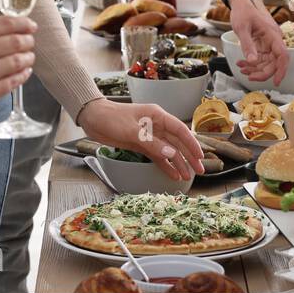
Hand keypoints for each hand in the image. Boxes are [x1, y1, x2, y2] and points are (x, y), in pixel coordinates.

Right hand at [0, 15, 35, 129]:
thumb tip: (11, 30)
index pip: (5, 24)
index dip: (23, 24)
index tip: (32, 26)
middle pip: (15, 42)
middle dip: (28, 41)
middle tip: (31, 43)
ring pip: (16, 62)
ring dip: (28, 58)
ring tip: (29, 58)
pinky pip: (12, 82)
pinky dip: (23, 75)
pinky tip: (25, 73)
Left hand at [79, 99, 206, 181]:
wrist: (93, 118)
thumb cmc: (111, 118)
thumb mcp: (131, 131)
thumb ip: (152, 143)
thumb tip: (171, 154)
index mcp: (157, 116)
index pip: (180, 130)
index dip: (192, 143)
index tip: (200, 156)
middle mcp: (156, 125)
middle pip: (177, 142)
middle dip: (189, 156)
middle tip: (200, 171)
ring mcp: (149, 136)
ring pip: (169, 151)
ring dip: (178, 163)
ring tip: (187, 177)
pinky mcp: (141, 145)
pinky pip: (157, 156)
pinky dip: (165, 165)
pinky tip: (173, 174)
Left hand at [229, 0, 288, 85]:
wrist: (241, 3)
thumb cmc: (243, 11)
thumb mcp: (242, 28)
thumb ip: (247, 45)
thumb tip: (252, 61)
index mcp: (272, 35)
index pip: (282, 55)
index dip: (281, 70)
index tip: (276, 81)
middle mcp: (273, 40)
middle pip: (274, 62)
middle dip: (262, 72)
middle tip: (249, 76)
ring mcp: (268, 43)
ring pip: (266, 62)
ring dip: (255, 68)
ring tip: (242, 68)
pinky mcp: (262, 45)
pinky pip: (260, 58)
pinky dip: (252, 63)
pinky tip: (242, 63)